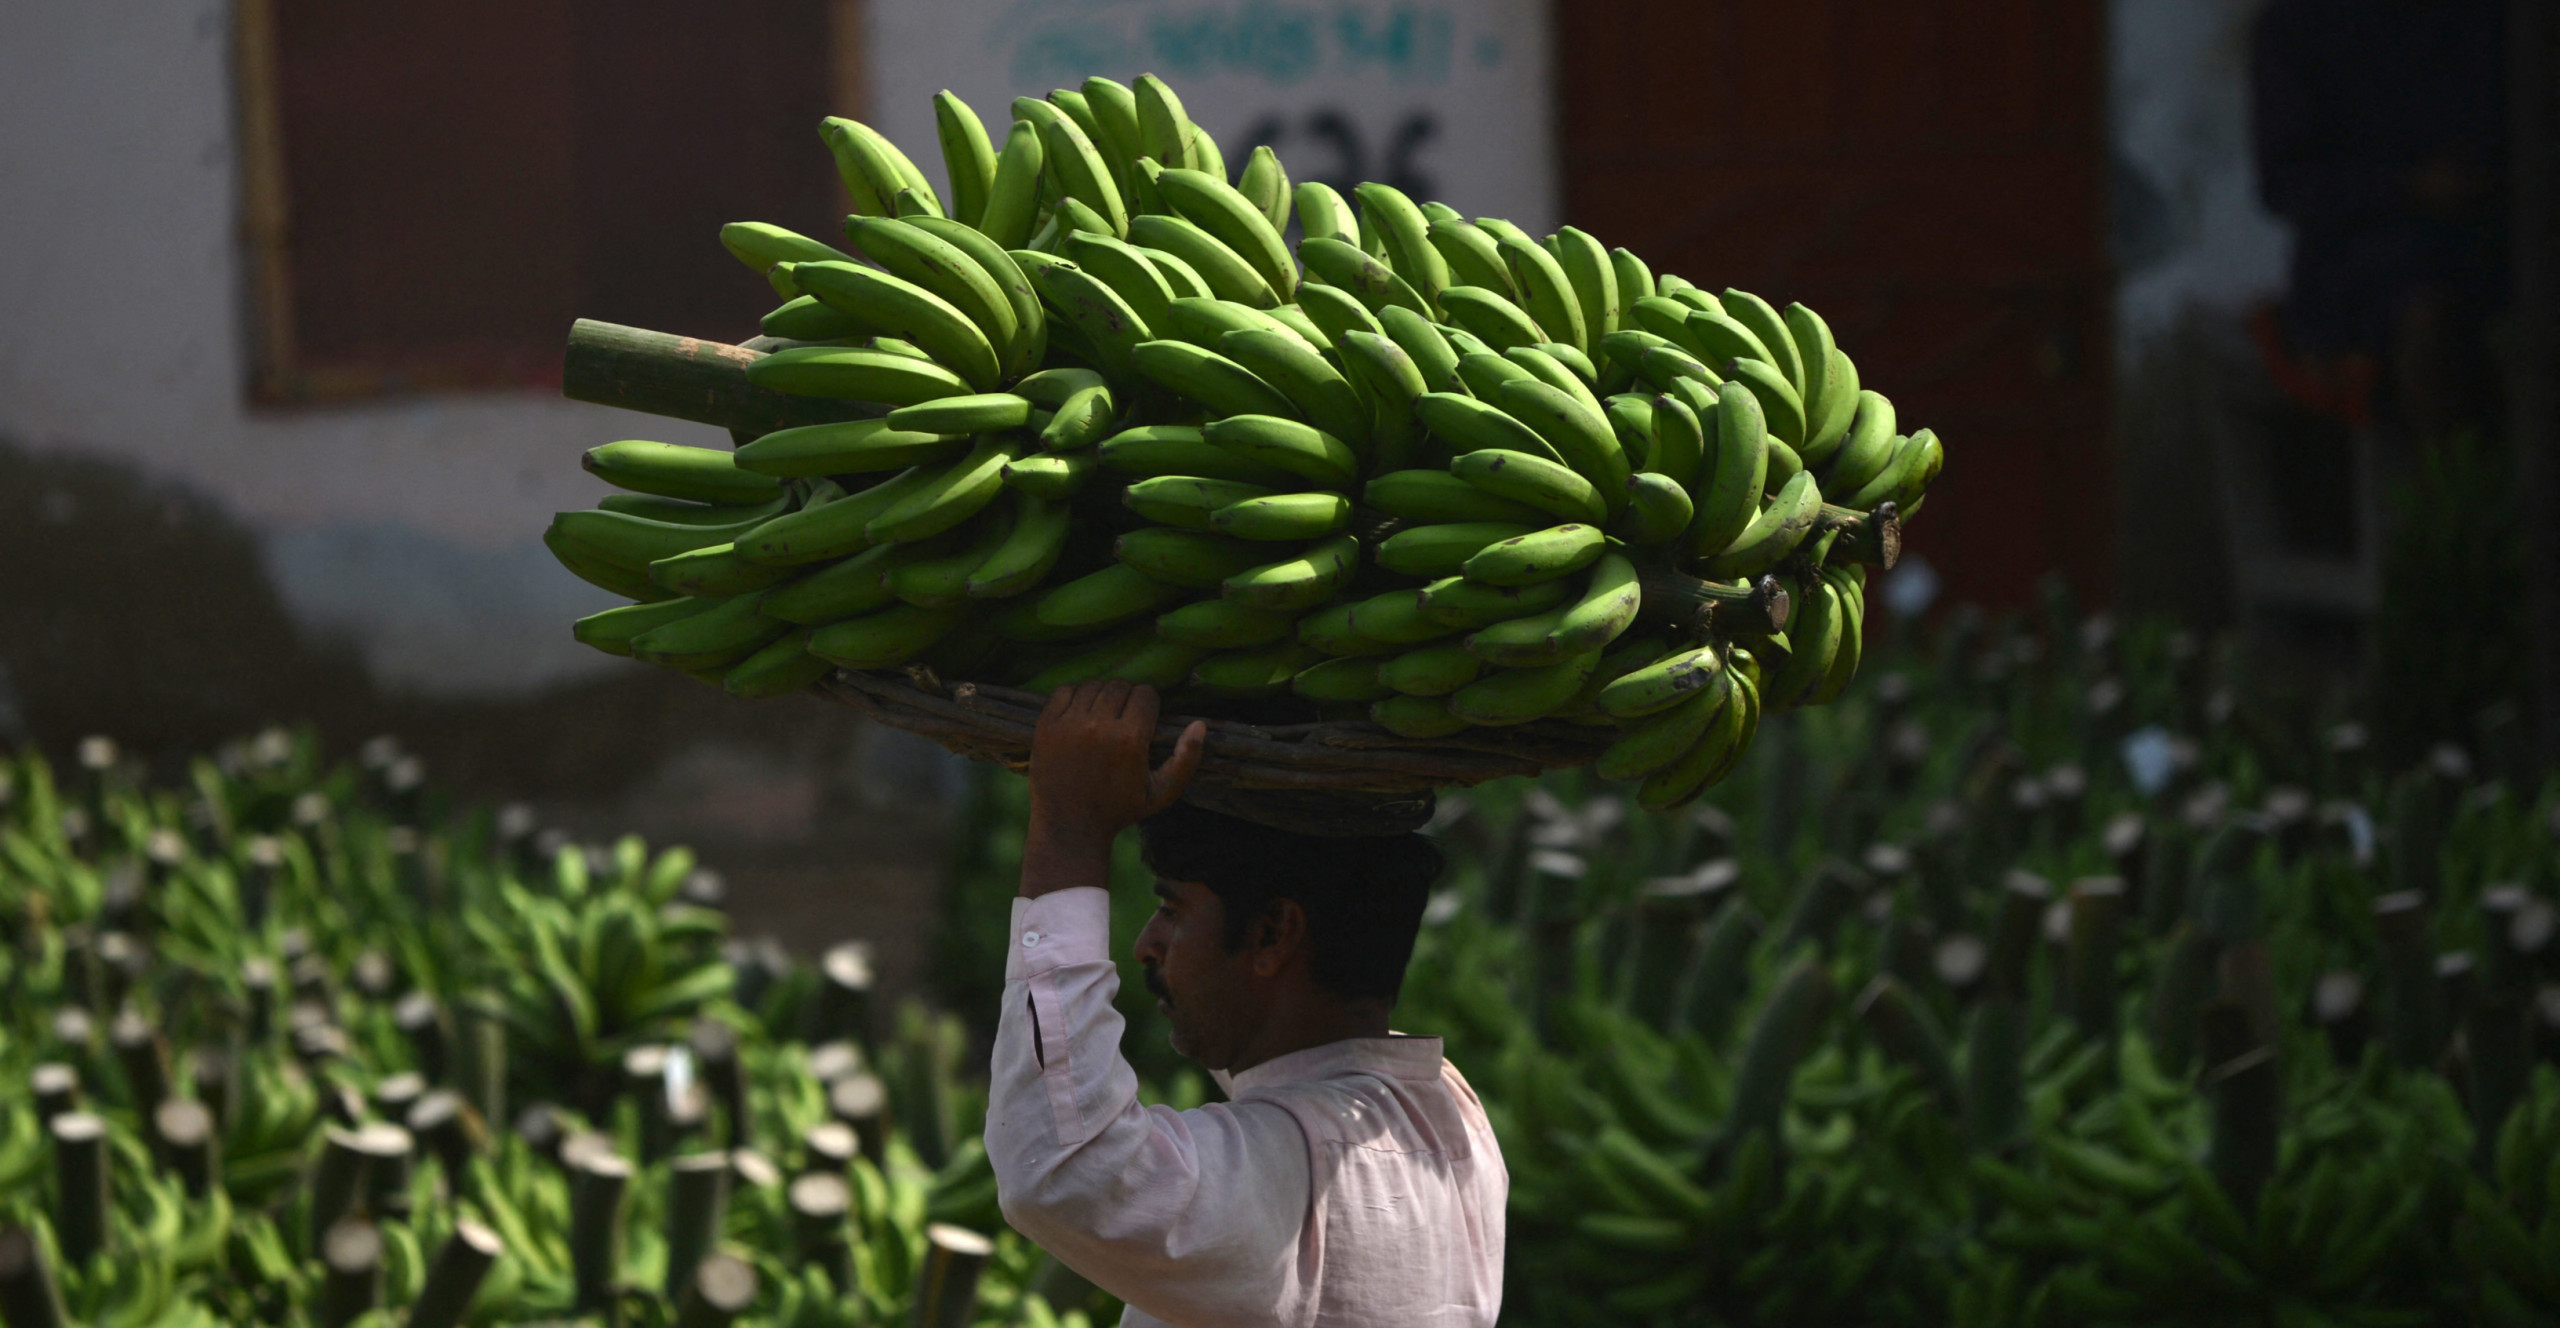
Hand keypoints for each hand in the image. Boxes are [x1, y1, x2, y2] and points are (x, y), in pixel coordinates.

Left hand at [1020, 681, 1206, 896]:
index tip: (1143, 721)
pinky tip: (1080, 716)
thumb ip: (1187, 760)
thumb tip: (1199, 724)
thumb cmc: (1119, 810)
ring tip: (1101, 719)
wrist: (1070, 827)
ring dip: (1100, 697)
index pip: (1146, 693)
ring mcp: (1069, 725)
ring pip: (1093, 685)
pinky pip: (1064, 690)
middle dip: (1125, 700)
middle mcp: (1099, 727)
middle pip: (1120, 686)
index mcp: (1130, 740)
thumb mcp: (1161, 794)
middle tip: (1122, 721)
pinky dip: (1074, 697)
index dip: (1148, 705)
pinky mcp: (1046, 726)